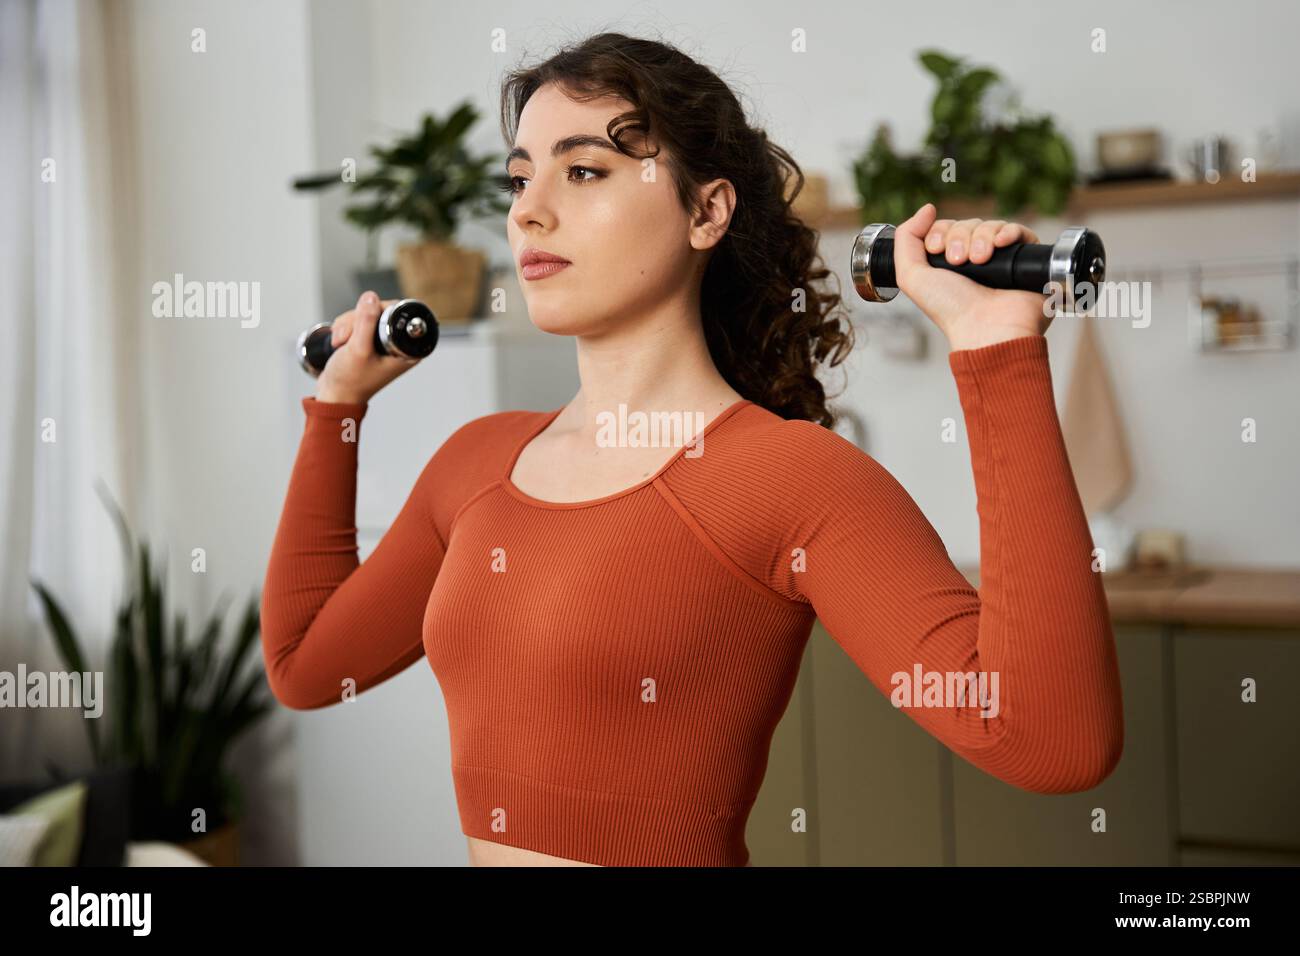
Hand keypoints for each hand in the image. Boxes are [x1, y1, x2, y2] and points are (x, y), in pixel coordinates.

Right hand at [314, 291, 419, 403]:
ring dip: (348, 325)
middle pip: (380, 310)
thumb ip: (366, 322)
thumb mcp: (358, 350)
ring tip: (342, 344)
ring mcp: (381, 342)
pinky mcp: (367, 340)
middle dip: (358, 319)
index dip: (380, 311)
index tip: (365, 326)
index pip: (400, 313)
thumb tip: (371, 297)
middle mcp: (397, 345)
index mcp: (406, 350)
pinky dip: (344, 328)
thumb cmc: (350, 381)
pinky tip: (339, 343)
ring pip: (366, 314)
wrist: (334, 395)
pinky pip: (356, 321)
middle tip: (348, 338)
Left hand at [892, 203, 1053, 350]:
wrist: (986, 328)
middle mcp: (975, 261)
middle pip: (968, 225)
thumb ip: (906, 239)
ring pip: (991, 226)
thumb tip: (927, 209)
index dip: (940, 232)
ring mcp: (1001, 260)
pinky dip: (1008, 232)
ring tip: (979, 260)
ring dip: (981, 237)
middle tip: (959, 261)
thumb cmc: (950, 310)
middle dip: (960, 237)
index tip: (937, 250)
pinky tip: (1000, 244)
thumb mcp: (911, 276)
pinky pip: (1019, 232)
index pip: (947, 227)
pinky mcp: (1026, 260)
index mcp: (949, 264)